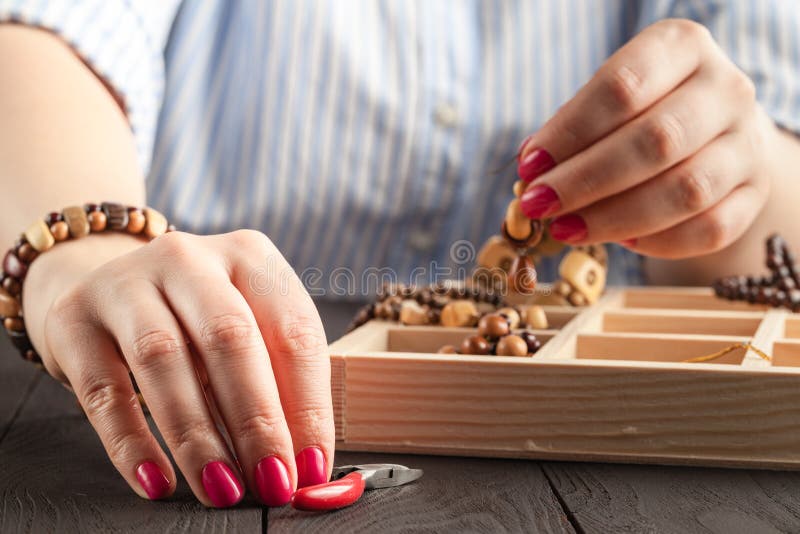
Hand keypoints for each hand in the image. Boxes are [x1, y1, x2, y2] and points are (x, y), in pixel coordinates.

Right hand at [27, 230, 332, 506]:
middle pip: (230, 337)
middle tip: (273, 483)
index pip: (293, 331)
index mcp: (250, 256)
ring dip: (198, 436)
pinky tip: (157, 482)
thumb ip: (276, 387)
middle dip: (257, 420)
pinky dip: (131, 443)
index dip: (308, 405)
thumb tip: (304, 468)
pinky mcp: (74, 320)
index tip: (311, 468)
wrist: (101, 286)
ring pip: (164, 358)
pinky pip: (104, 390)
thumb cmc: (194, 322)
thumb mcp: (246, 332)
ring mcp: (126, 282)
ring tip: (222, 490)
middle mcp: (190, 258)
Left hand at [517, 18, 777, 258]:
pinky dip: (660, 242)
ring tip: (566, 229)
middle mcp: (725, 90)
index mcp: (682, 47)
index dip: (570, 132)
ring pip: (685, 190)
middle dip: (585, 180)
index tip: (529, 166)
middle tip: (539, 205)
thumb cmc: (642, 111)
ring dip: (614, 218)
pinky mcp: (755, 192)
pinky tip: (622, 242)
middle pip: (655, 141)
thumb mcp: (608, 99)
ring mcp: (747, 143)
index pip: (622, 88)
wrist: (714, 129)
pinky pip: (710, 229)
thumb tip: (532, 171)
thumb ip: (572, 128)